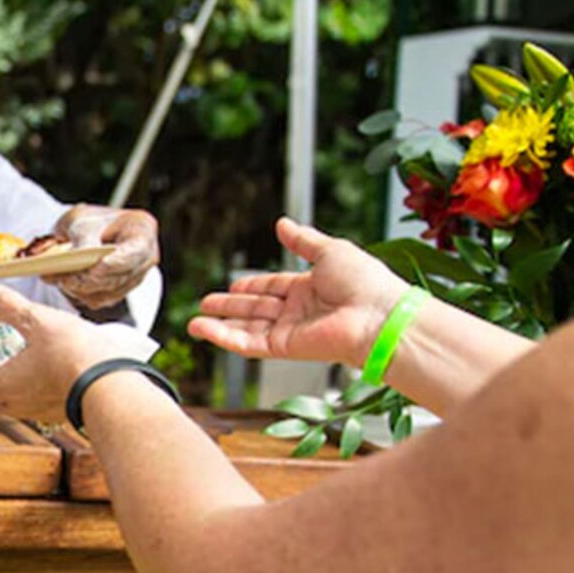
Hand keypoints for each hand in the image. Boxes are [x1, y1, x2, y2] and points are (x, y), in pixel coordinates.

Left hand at [0, 283, 153, 423]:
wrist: (110, 384)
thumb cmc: (70, 353)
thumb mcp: (36, 320)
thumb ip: (10, 307)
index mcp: (4, 386)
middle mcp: (19, 405)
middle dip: (2, 372)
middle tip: (12, 349)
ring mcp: (43, 413)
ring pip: (24, 398)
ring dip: (26, 379)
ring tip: (40, 355)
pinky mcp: (64, 413)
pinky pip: (48, 401)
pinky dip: (48, 386)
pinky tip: (64, 366)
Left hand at [48, 204, 159, 307]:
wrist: (84, 233)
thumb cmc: (87, 222)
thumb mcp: (83, 220)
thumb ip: (84, 237)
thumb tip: (81, 256)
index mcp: (142, 230)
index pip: (136, 251)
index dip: (116, 263)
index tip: (94, 269)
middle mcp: (145, 257)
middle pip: (120, 276)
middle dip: (90, 280)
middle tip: (64, 278)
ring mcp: (135, 277)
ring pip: (108, 292)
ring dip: (81, 289)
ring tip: (58, 279)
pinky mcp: (119, 292)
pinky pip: (100, 300)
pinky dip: (80, 294)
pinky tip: (64, 283)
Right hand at [188, 218, 407, 368]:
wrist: (378, 316)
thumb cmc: (365, 282)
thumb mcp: (330, 250)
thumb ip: (303, 241)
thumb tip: (282, 224)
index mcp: (311, 288)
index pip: (274, 287)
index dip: (253, 285)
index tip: (234, 284)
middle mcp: (299, 311)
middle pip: (256, 308)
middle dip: (230, 306)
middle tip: (206, 303)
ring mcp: (290, 331)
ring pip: (247, 328)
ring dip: (220, 324)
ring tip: (195, 322)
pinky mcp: (284, 348)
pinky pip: (248, 343)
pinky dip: (224, 337)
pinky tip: (205, 330)